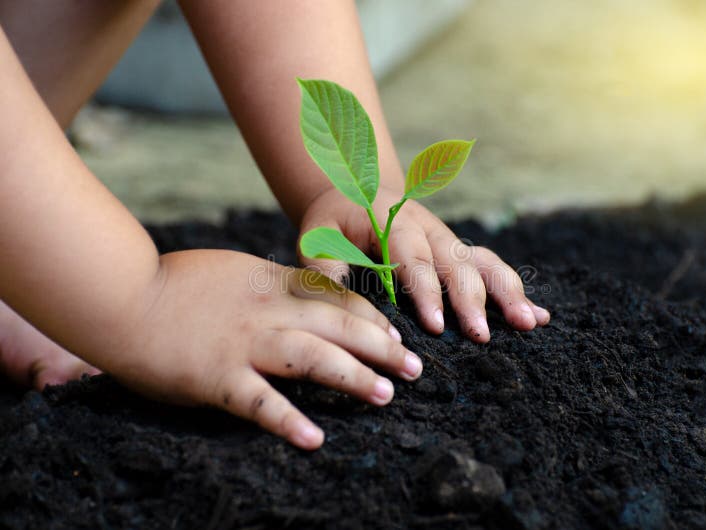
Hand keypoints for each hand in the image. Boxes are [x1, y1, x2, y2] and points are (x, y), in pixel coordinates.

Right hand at [106, 249, 421, 449]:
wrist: (123, 295)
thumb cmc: (175, 283)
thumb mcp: (235, 269)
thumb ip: (272, 283)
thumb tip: (306, 291)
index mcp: (272, 282)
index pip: (336, 298)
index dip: (371, 319)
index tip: (395, 336)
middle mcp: (267, 311)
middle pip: (338, 327)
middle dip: (381, 347)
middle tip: (413, 368)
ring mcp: (244, 344)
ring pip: (313, 359)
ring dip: (353, 378)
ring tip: (385, 396)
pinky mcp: (217, 377)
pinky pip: (260, 403)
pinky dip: (289, 421)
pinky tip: (315, 438)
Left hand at [299, 187, 549, 342]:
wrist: (356, 190)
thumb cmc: (335, 221)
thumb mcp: (317, 236)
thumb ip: (323, 265)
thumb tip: (333, 295)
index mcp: (394, 222)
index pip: (412, 257)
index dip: (426, 291)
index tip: (438, 326)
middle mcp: (429, 230)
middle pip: (456, 263)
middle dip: (472, 299)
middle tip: (482, 336)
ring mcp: (448, 240)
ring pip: (483, 262)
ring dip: (507, 292)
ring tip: (528, 324)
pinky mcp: (458, 252)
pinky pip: (492, 267)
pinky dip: (515, 290)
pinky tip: (539, 316)